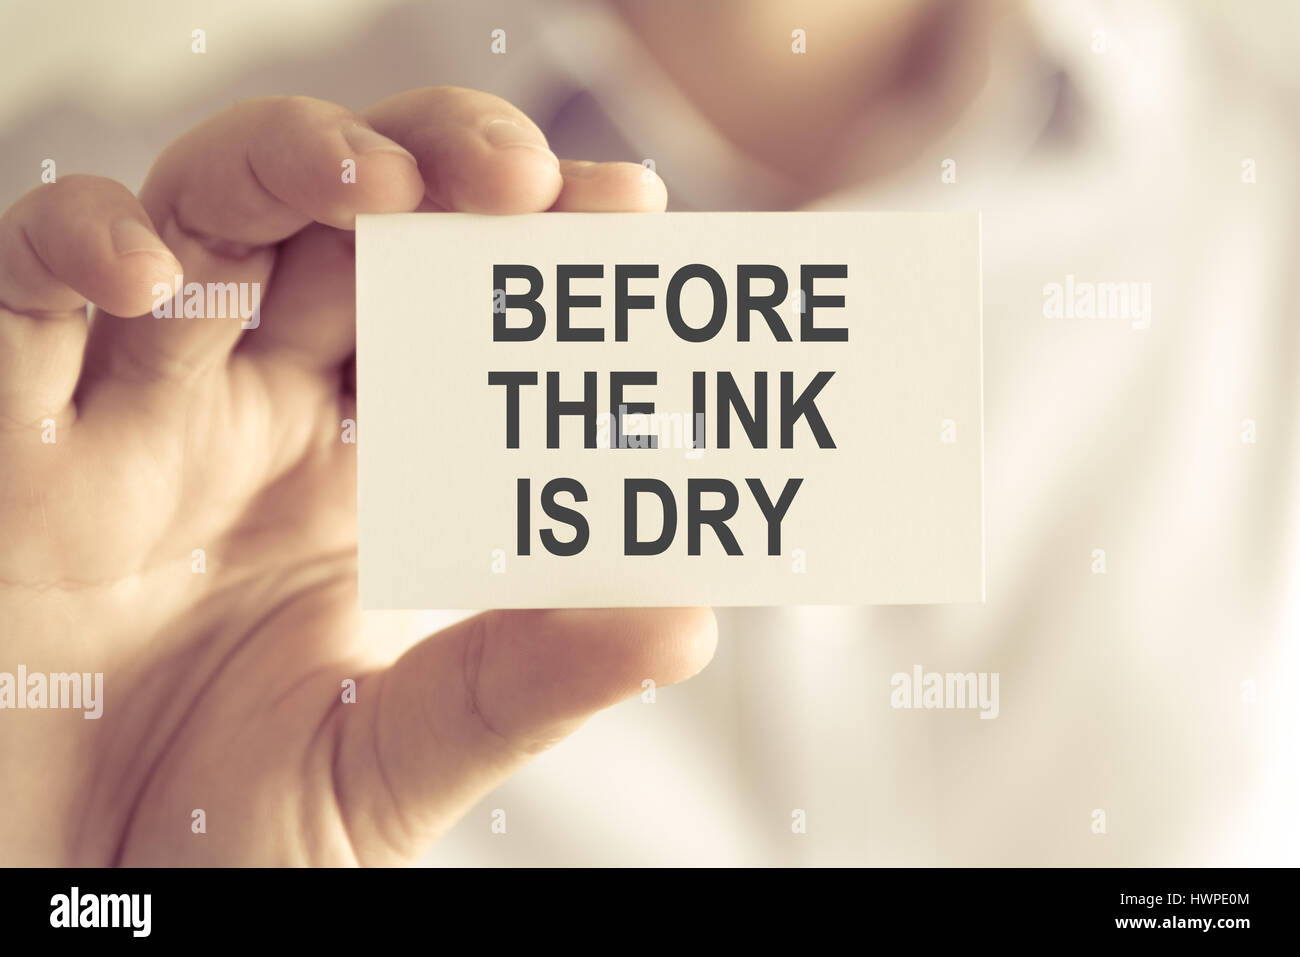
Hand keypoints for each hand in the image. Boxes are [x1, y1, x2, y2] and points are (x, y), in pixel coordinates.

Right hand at [0, 89, 715, 864]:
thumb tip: (683, 619)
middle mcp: (244, 420)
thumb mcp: (396, 758)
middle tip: (523, 178)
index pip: (447, 316)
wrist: (82, 916)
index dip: (523, 253)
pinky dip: (77, 248)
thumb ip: (524, 681)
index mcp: (348, 477)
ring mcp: (124, 422)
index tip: (623, 212)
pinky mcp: (5, 452)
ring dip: (285, 165)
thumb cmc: (222, 841)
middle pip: (339, 228)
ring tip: (382, 180)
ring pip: (199, 218)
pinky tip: (153, 265)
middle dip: (431, 169)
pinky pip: (21, 298)